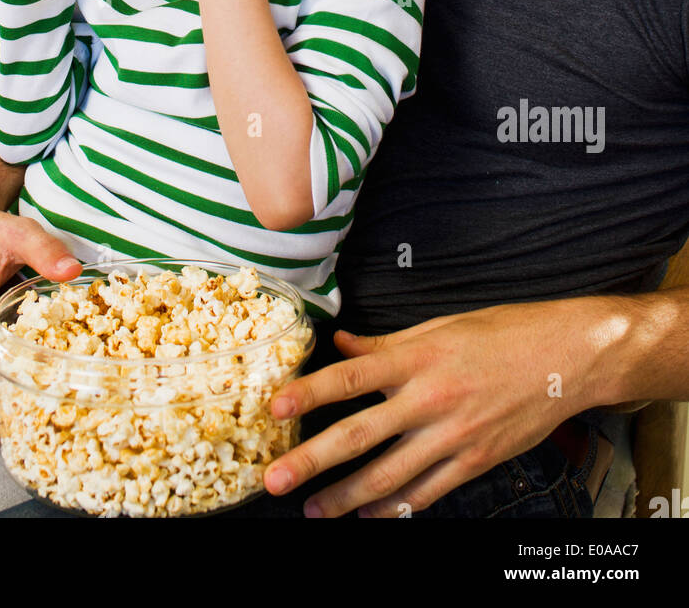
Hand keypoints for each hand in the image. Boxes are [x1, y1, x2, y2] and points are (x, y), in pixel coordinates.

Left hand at [263, 296, 621, 516]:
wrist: (567, 358)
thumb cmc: (503, 332)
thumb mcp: (440, 326)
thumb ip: (387, 343)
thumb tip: (342, 344)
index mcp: (418, 357)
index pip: (351, 377)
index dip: (311, 392)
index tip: (275, 408)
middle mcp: (430, 399)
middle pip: (359, 435)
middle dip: (313, 460)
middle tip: (276, 480)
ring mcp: (454, 436)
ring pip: (388, 476)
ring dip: (346, 498)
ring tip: (314, 511)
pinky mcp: (475, 461)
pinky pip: (427, 493)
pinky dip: (395, 508)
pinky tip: (370, 516)